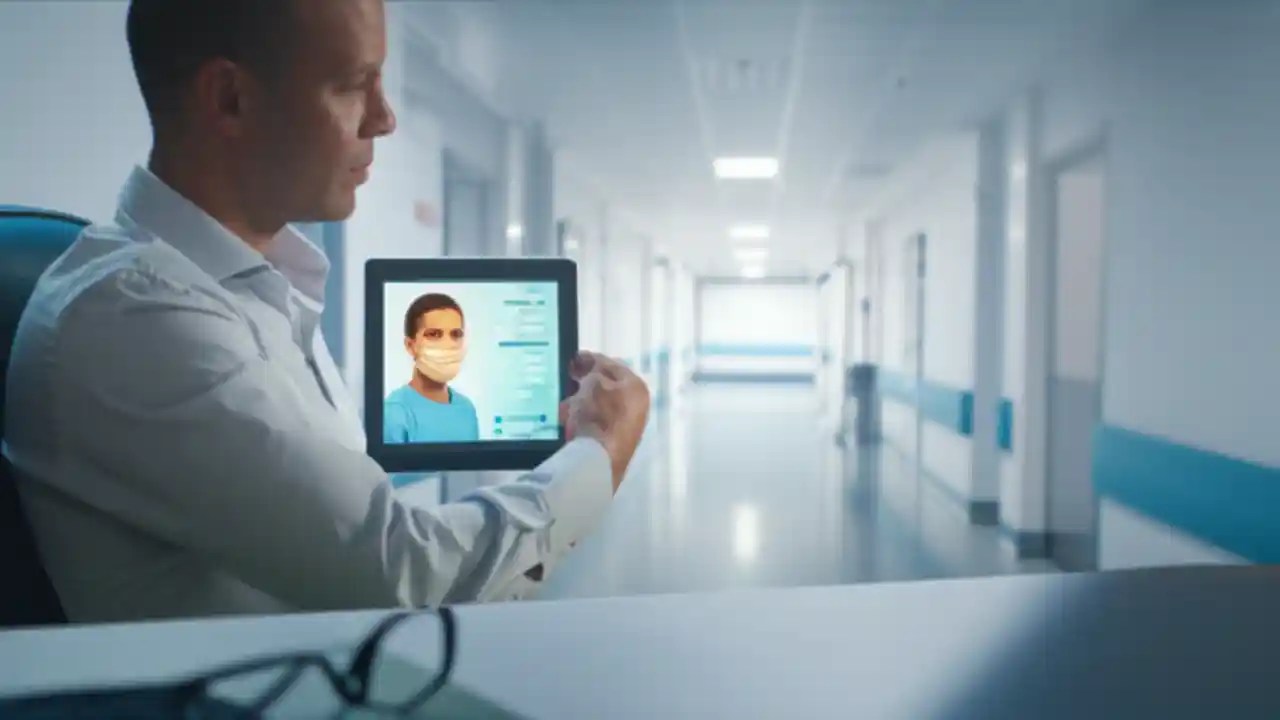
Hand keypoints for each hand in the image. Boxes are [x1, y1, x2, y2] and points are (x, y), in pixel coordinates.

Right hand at [560, 351, 649, 492]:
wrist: (597, 459)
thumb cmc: (599, 414)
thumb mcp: (593, 383)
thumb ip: (592, 372)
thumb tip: (590, 373)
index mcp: (636, 387)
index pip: (612, 365)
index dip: (591, 359)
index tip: (572, 359)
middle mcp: (636, 407)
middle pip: (606, 387)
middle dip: (584, 382)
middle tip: (566, 379)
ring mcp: (625, 427)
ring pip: (598, 406)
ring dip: (580, 401)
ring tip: (563, 404)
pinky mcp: (611, 444)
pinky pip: (593, 423)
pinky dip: (580, 419)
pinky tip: (566, 421)